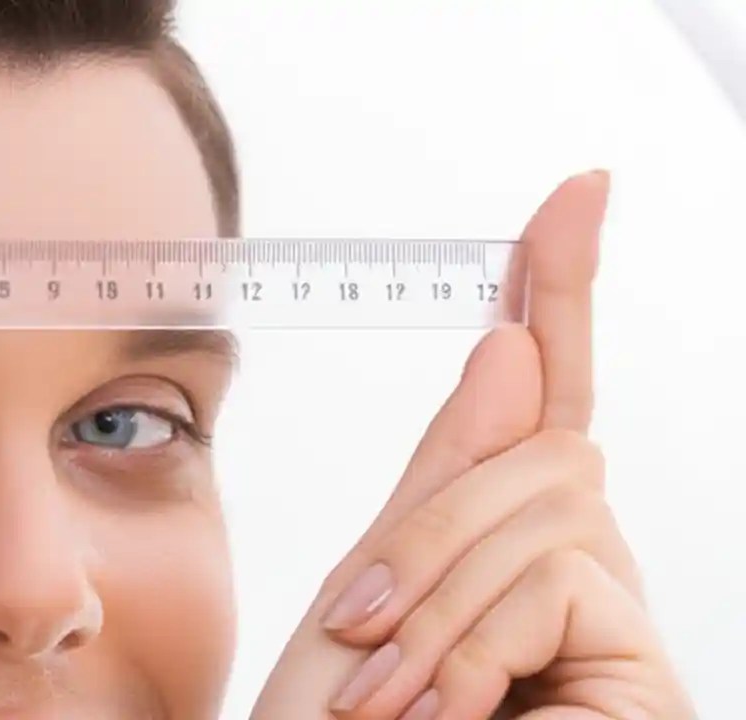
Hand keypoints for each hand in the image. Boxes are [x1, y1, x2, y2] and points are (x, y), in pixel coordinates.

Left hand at [251, 171, 695, 718]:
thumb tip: (512, 347)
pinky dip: (475, 642)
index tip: (578, 189)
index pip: (541, 391)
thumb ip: (446, 478)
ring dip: (439, 600)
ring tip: (392, 700)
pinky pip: (561, 579)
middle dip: (429, 529)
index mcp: (501, 534)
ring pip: (547, 506)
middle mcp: (575, 561)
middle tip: (362, 632)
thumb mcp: (374, 589)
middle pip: (541, 445)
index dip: (560, 286)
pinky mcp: (646, 668)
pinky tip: (449, 712)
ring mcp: (617, 614)